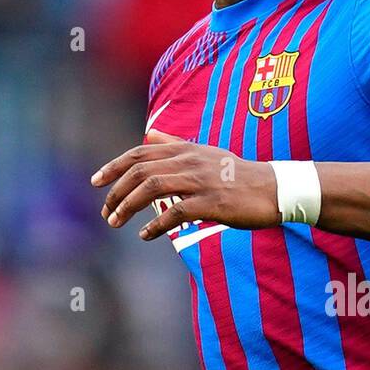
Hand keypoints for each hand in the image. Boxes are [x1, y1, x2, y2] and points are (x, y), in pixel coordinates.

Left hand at [91, 131, 279, 239]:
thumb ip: (174, 144)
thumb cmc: (238, 174)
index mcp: (186, 149)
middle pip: (140, 171)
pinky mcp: (211, 203)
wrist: (274, 189)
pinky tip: (145, 235)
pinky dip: (155, 225)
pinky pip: (175, 212)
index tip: (95, 182)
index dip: (113, 166)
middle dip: (116, 191)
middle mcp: (189, 161)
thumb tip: (150, 134)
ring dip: (128, 207)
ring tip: (116, 223)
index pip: (139, 153)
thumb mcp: (205, 152)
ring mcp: (200, 181)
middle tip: (105, 212)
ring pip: (152, 188)